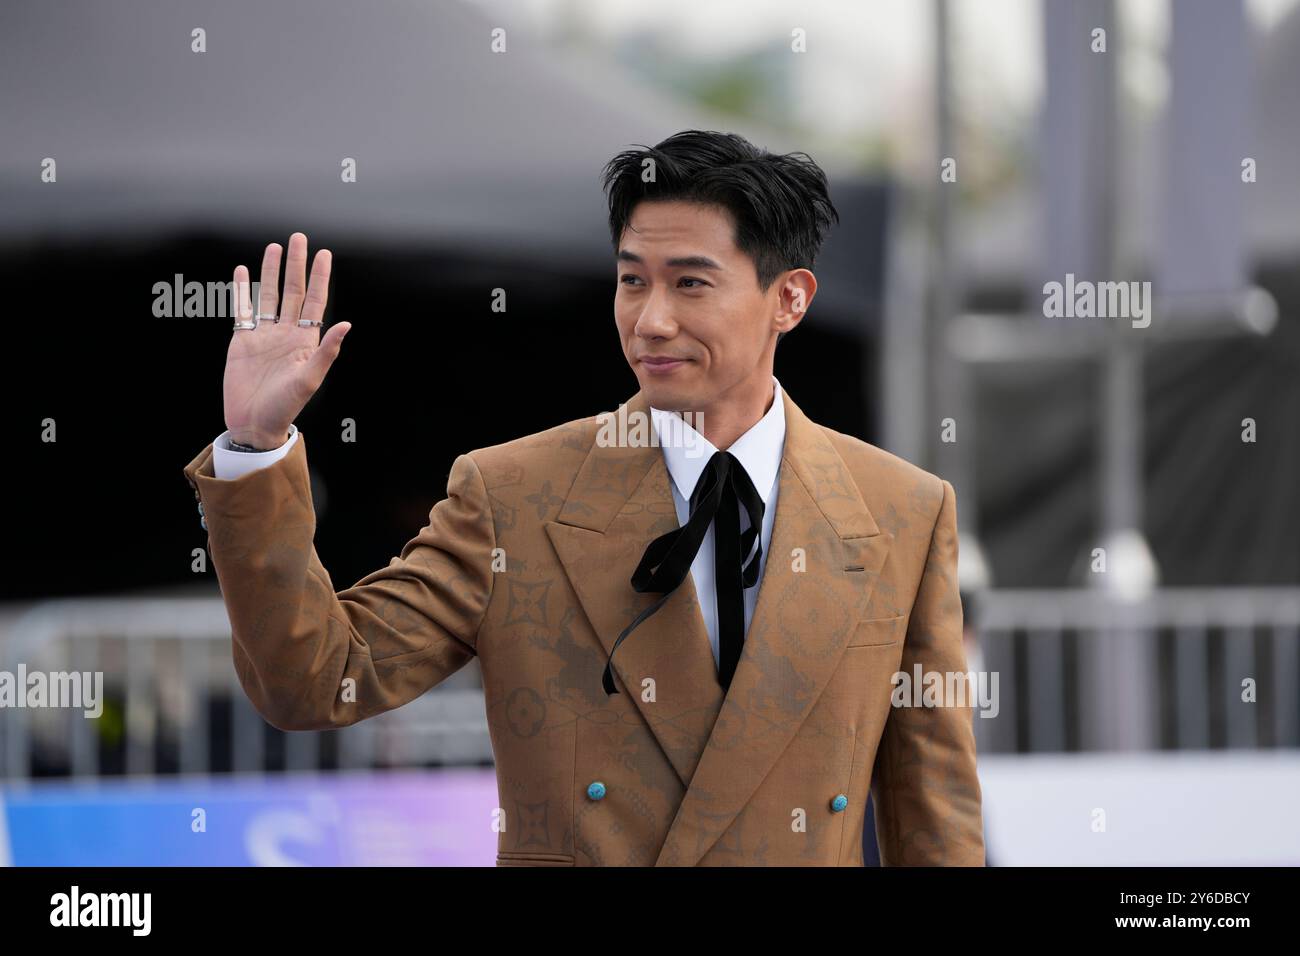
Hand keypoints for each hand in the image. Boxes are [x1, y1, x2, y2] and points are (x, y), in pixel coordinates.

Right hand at [223, 233, 349, 447]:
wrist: (254, 423)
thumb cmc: (285, 406)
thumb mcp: (309, 379)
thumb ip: (326, 352)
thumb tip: (346, 325)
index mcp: (305, 340)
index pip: (315, 301)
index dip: (320, 277)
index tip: (324, 254)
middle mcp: (286, 333)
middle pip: (292, 291)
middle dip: (296, 265)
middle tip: (299, 238)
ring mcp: (264, 335)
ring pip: (268, 296)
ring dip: (271, 271)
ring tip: (275, 247)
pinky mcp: (242, 341)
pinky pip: (243, 309)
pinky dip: (242, 290)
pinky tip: (244, 271)